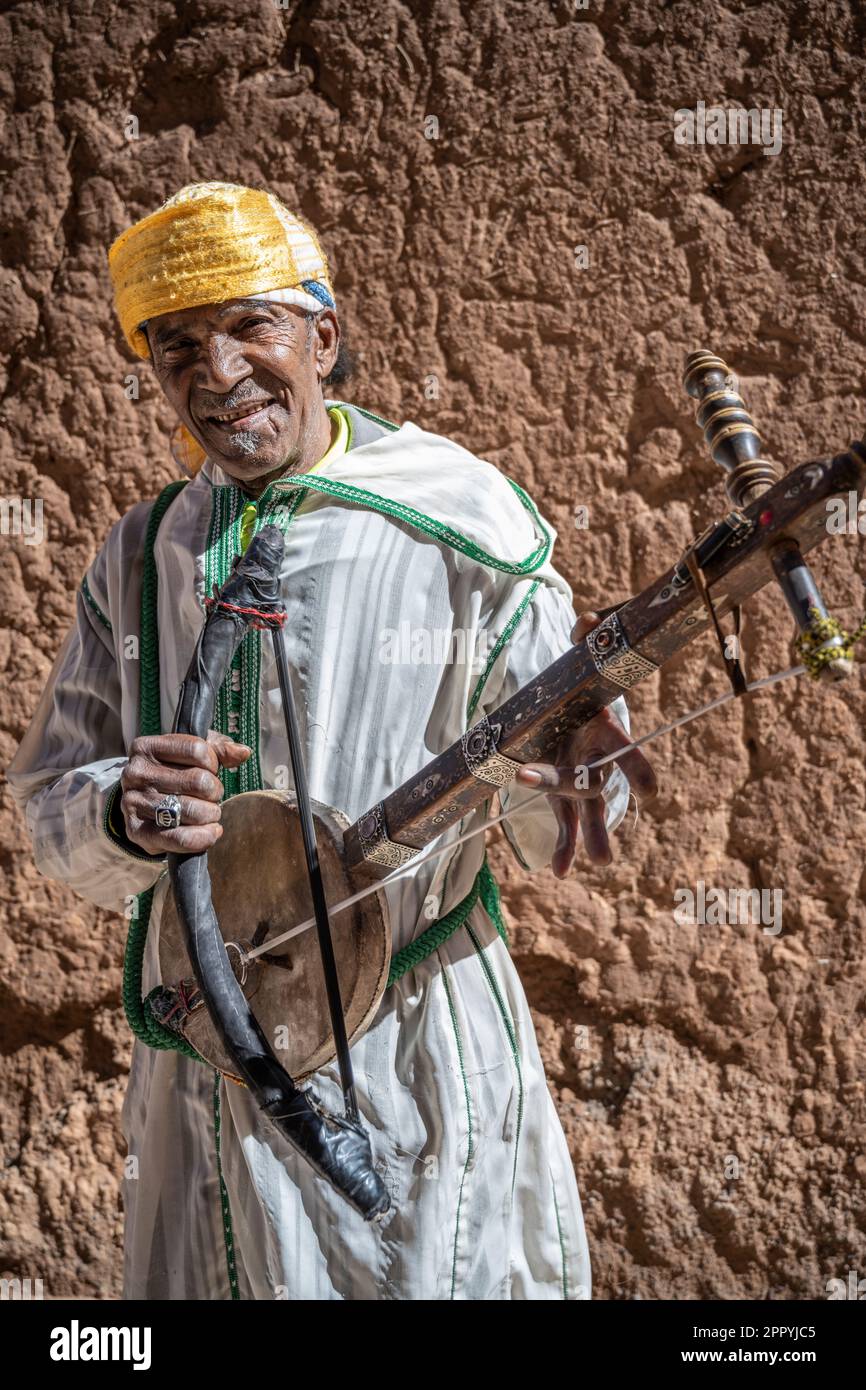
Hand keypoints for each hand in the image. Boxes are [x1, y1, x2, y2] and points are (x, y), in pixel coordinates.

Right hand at [119, 731, 250, 853]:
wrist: (139, 806)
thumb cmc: (171, 774)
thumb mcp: (190, 755)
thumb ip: (218, 750)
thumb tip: (243, 752)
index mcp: (147, 747)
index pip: (197, 750)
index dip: (213, 762)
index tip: (210, 770)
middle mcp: (135, 773)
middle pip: (199, 781)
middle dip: (214, 791)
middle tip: (210, 796)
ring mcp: (134, 803)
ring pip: (193, 810)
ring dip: (211, 814)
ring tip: (208, 813)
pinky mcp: (137, 832)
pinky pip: (181, 838)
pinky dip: (204, 837)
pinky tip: (211, 832)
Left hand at [513, 611, 657, 875]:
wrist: (574, 713)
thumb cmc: (581, 690)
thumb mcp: (580, 666)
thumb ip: (585, 642)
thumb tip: (590, 621)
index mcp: (607, 733)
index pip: (630, 754)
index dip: (640, 772)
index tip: (651, 794)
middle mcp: (599, 762)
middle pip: (594, 783)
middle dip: (580, 795)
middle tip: (569, 818)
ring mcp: (583, 782)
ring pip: (588, 813)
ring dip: (592, 838)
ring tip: (600, 861)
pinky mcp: (563, 796)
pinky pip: (565, 824)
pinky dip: (563, 847)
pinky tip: (559, 870)